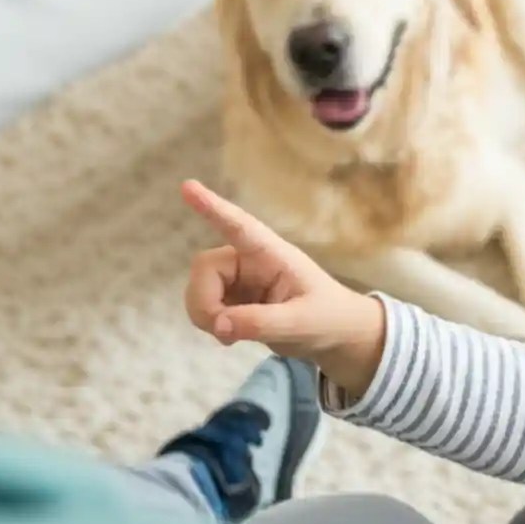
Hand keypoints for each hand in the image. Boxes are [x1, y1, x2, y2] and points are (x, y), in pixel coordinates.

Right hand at [180, 180, 380, 370]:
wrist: (337, 337)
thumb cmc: (328, 318)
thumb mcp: (301, 324)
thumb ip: (261, 323)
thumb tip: (218, 323)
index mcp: (272, 254)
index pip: (240, 227)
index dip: (212, 207)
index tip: (187, 186)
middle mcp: (250, 261)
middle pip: (205, 268)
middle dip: (204, 301)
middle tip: (222, 330)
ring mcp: (239, 280)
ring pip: (199, 289)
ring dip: (205, 315)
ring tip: (232, 337)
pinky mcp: (234, 299)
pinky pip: (205, 307)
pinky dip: (210, 324)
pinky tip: (231, 337)